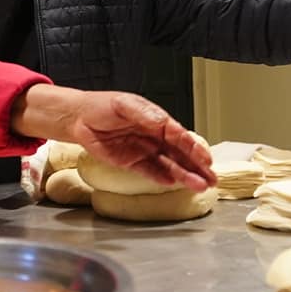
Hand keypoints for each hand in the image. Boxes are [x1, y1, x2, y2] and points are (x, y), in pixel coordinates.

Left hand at [12, 85, 216, 191]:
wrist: (78, 119)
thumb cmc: (101, 107)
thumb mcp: (123, 105)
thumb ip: (144, 114)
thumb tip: (162, 123)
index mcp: (156, 120)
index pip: (179, 136)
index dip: (194, 148)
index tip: (206, 158)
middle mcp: (154, 136)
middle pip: (180, 153)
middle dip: (197, 166)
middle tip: (212, 179)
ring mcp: (144, 150)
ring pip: (169, 165)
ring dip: (184, 175)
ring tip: (199, 186)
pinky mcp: (131, 162)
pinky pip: (150, 172)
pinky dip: (161, 178)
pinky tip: (174, 183)